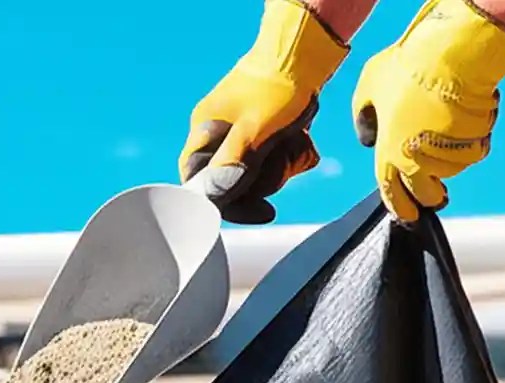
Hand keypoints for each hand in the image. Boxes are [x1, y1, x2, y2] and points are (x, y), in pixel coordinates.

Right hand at [179, 0, 348, 223]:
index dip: (224, 200)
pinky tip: (301, 143)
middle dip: (261, 180)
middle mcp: (217, 134)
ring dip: (279, 167)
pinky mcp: (261, 130)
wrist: (305, 52)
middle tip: (284, 166)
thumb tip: (214, 196)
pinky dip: (288, 156)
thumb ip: (233, 163)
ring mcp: (240, 132)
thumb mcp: (255, 129)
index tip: (256, 209)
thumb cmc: (277, 86)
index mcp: (204, 131)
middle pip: (230, 180)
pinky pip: (269, 158)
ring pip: (254, 171)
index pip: (200, 181)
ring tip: (296, 146)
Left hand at [352, 0, 504, 222]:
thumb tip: (368, 138)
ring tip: (447, 138)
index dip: (399, 205)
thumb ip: (364, 114)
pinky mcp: (475, 141)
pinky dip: (470, 143)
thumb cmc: (405, 67)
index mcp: (388, 151)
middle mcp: (417, 160)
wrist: (450, 55)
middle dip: (428, 194)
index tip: (408, 216)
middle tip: (433, 192)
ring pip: (451, 170)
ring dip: (449, 161)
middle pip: (426, 191)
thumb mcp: (368, 86)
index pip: (391, 191)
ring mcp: (448, 153)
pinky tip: (467, 125)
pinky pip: (473, 151)